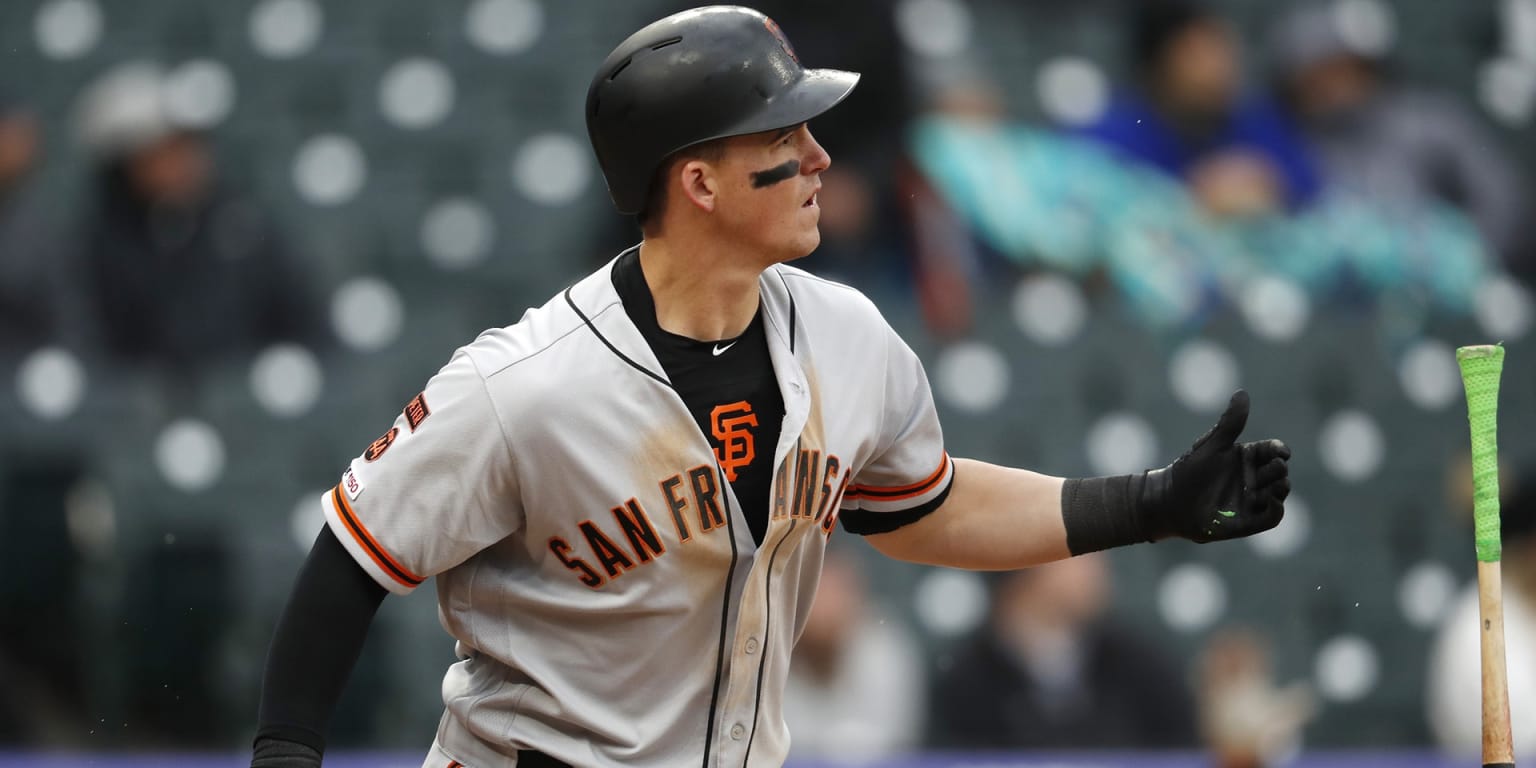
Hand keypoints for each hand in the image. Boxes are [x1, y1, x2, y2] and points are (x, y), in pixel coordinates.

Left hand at [1141, 390, 1289, 542]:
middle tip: (1276, 468)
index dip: (1279, 450)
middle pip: (1278, 471)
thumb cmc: (1189, 471)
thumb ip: (1229, 423)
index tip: (1282, 452)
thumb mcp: (1211, 446)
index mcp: (1246, 457)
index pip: (1271, 450)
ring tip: (1277, 485)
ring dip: (1281, 488)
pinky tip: (1273, 502)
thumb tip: (1242, 393)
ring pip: (1279, 493)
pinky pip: (1271, 518)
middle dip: (1280, 469)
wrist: (1169, 501)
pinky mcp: (1249, 521)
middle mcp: (1254, 478)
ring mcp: (1253, 500)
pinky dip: (1277, 510)